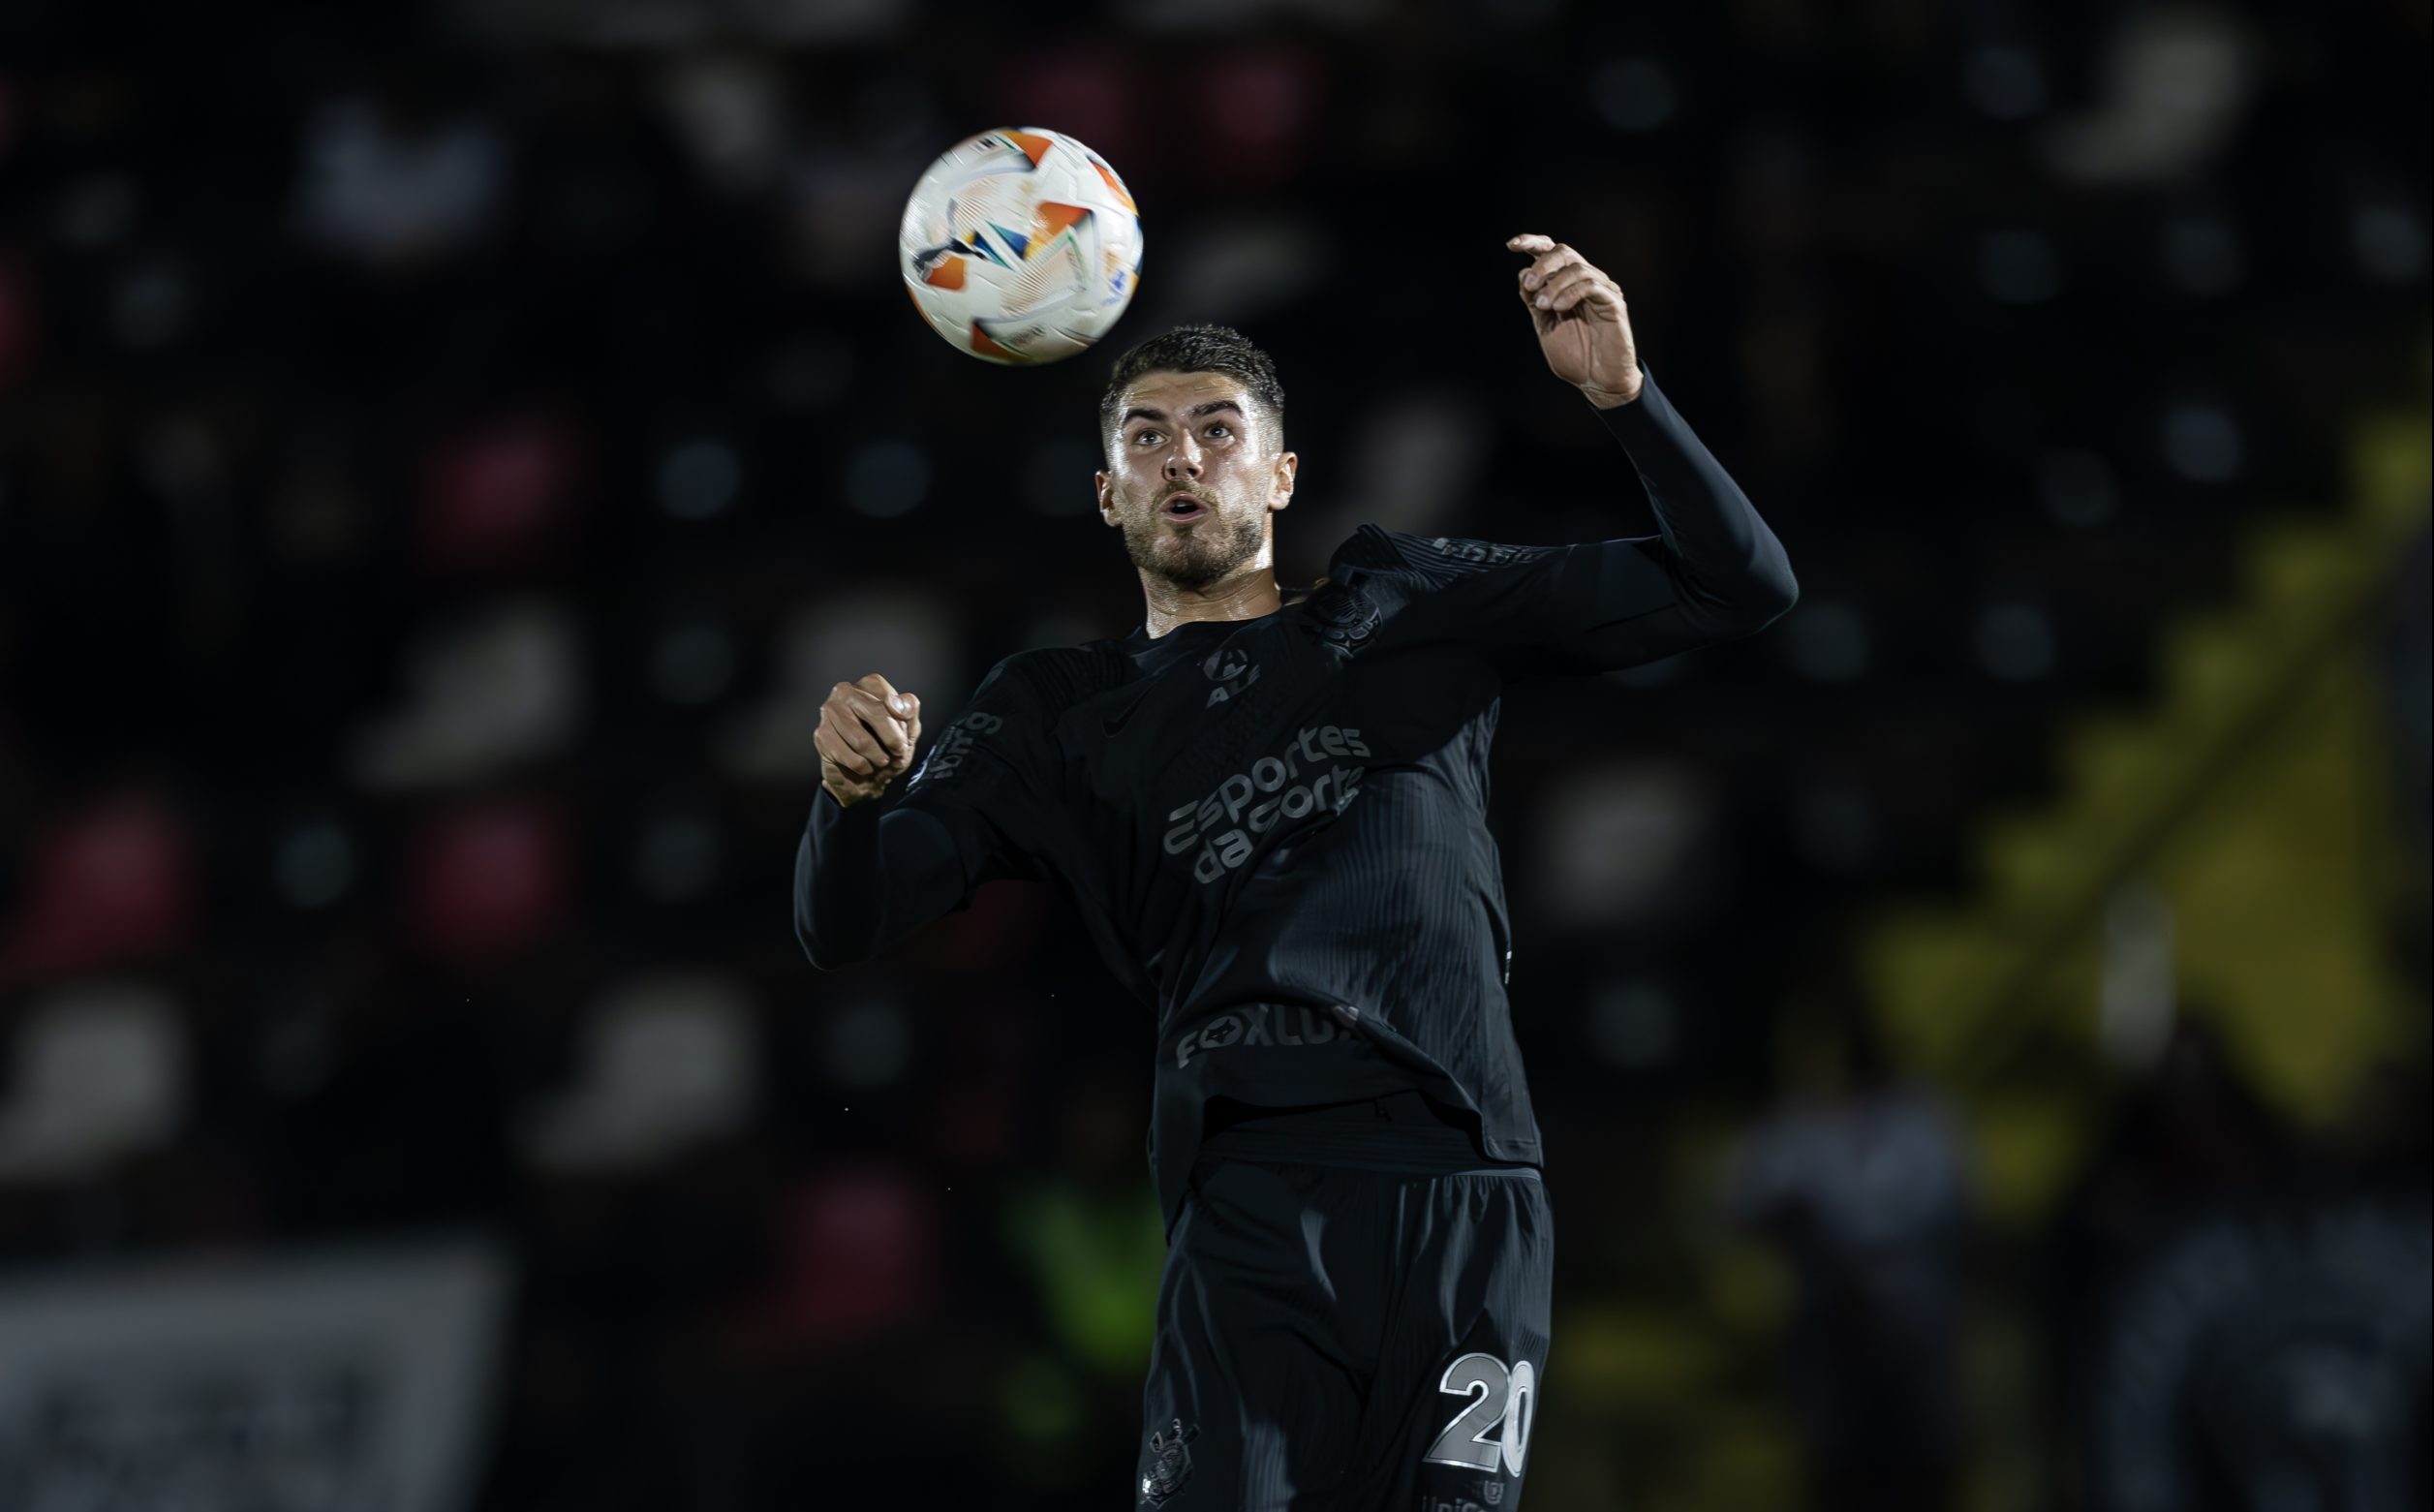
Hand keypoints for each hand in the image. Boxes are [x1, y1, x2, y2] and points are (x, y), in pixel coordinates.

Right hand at [816, 673, 922, 807]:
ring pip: (861, 740)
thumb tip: (894, 702)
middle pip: (876, 713)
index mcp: (869, 685)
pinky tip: (864, 766)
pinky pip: (850, 757)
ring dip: (878, 758)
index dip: (901, 726)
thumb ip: (909, 710)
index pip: (890, 700)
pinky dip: (864, 768)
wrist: (867, 778)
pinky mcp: (821, 735)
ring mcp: (830, 712)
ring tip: (881, 761)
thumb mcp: (908, 730)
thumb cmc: (888, 749)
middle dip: (892, 740)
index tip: (904, 741)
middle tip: (898, 754)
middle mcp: (845, 691)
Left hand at [1508, 233, 1640, 406]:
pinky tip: (1559, 308)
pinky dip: (1571, 293)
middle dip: (1542, 265)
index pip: (1551, 253)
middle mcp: (1585, 281)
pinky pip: (1591, 285)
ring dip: (1554, 284)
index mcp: (1566, 285)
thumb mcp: (1545, 326)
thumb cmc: (1574, 356)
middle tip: (1529, 285)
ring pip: (1577, 268)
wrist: (1597, 381)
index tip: (1511, 246)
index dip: (1532, 243)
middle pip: (1563, 253)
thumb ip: (1534, 302)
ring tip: (1543, 305)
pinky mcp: (1613, 302)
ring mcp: (1601, 290)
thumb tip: (1522, 274)